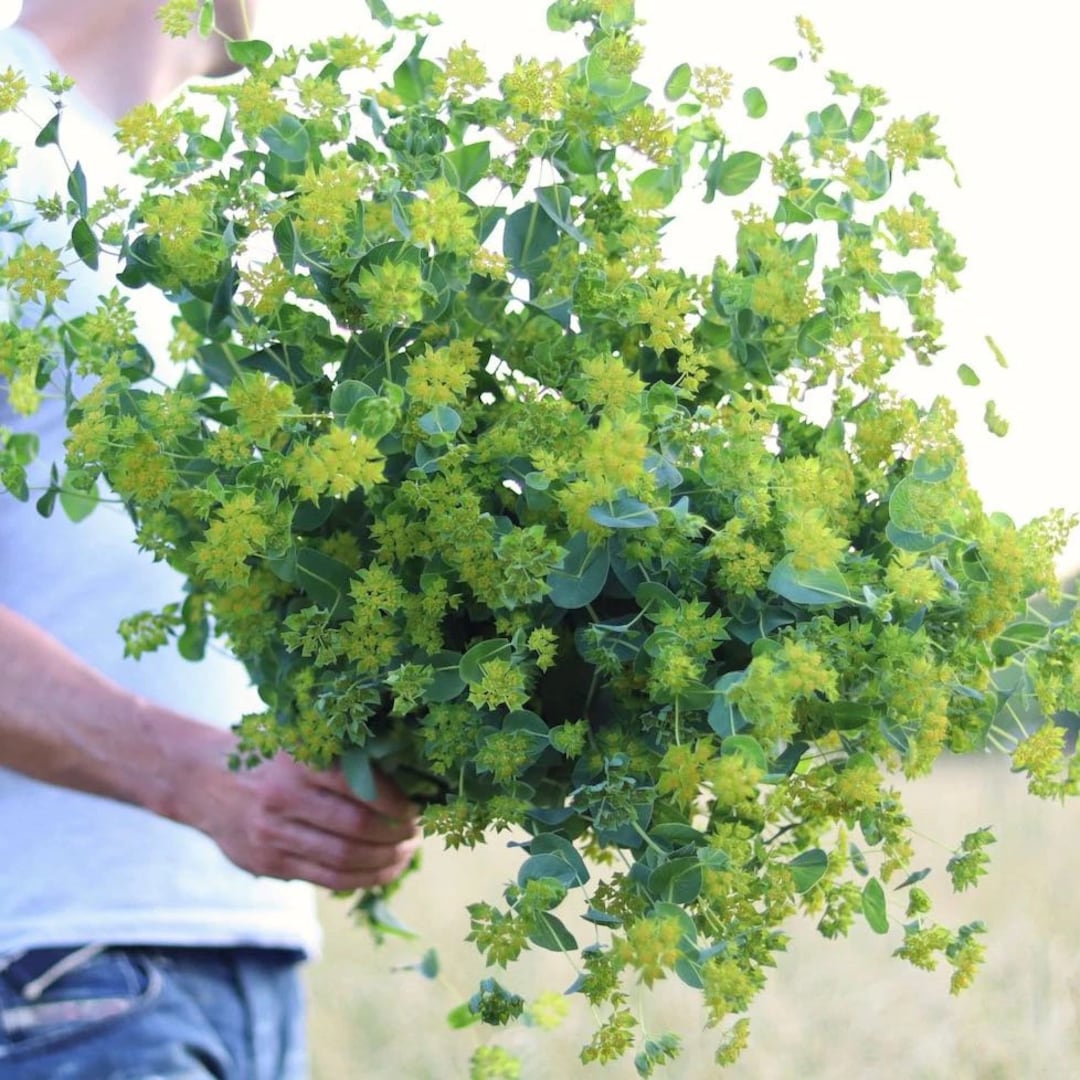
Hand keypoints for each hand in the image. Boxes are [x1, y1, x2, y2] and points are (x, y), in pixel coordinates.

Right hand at [189, 748, 420, 891]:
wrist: (202, 778)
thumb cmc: (268, 753)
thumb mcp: (298, 738)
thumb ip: (340, 754)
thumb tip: (404, 776)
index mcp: (298, 760)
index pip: (359, 787)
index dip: (395, 802)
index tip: (415, 806)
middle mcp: (283, 798)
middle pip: (356, 827)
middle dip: (395, 834)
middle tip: (416, 832)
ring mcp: (273, 835)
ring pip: (344, 859)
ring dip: (385, 861)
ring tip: (405, 853)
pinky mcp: (269, 864)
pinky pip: (326, 879)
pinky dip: (362, 879)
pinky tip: (383, 871)